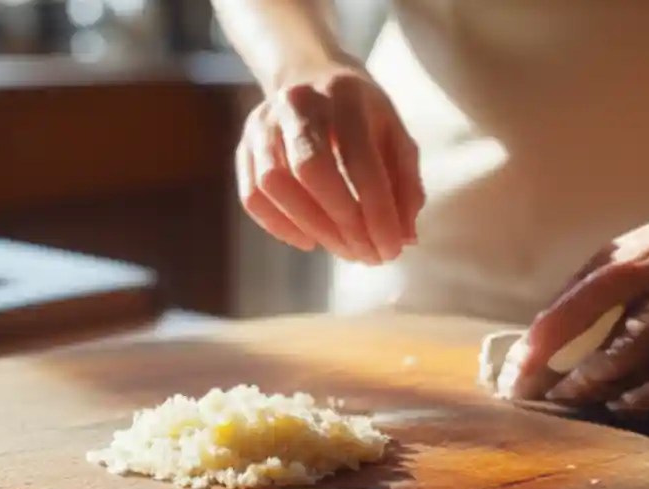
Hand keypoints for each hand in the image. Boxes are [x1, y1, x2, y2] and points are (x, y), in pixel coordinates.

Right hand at [235, 61, 424, 263]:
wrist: (307, 73)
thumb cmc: (360, 113)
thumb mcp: (393, 133)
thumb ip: (404, 182)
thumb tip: (404, 238)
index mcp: (344, 94)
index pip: (359, 158)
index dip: (376, 210)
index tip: (391, 249)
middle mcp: (297, 103)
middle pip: (310, 169)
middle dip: (342, 222)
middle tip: (367, 255)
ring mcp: (262, 124)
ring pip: (274, 184)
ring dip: (312, 228)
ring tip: (344, 250)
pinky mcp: (243, 146)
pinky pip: (253, 196)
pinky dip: (280, 227)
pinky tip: (310, 241)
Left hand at [504, 202, 648, 412]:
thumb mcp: (626, 249)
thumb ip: (582, 290)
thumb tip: (536, 341)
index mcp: (641, 263)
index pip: (578, 311)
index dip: (540, 351)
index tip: (513, 380)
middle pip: (617, 356)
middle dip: (577, 386)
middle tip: (557, 399)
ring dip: (628, 401)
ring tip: (611, 402)